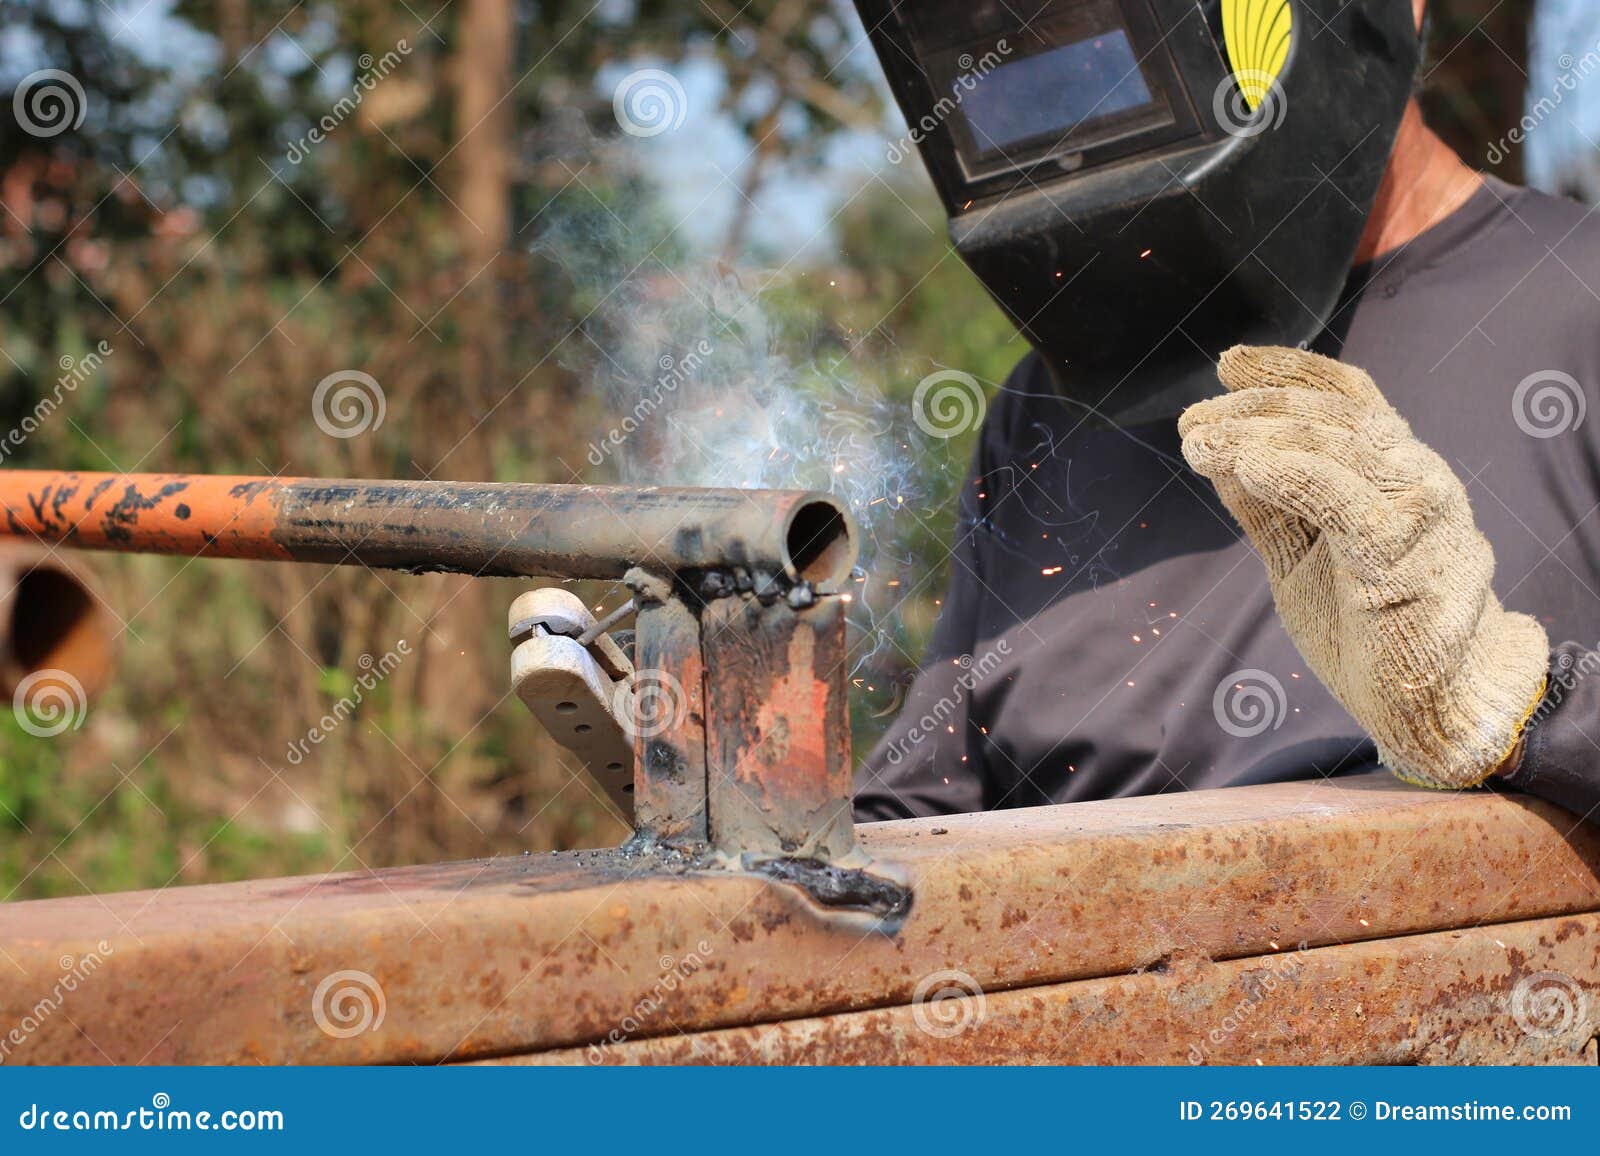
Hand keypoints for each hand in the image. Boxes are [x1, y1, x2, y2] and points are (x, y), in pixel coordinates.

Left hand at [1179, 346, 1547, 787]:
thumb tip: (1217, 453)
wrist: (1430, 706)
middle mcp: (1417, 478)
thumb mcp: (1300, 556)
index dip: (1290, 372)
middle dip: (1255, 410)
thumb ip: (1268, 505)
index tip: (1228, 365)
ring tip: (1200, 441)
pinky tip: (1246, 465)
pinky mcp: (1407, 562)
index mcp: (1394, 472)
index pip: (1348, 397)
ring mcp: (1421, 515)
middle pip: (1335, 415)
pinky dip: (1296, 473)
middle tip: (1192, 422)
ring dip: (1260, 436)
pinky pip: (1350, 502)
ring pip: (1341, 447)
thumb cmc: (1368, 629)